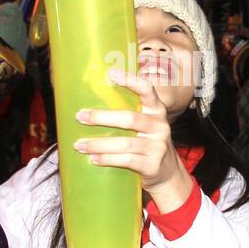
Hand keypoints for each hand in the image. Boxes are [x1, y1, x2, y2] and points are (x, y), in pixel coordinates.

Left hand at [74, 68, 193, 212]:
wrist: (168, 174)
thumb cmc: (148, 144)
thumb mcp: (146, 125)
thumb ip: (129, 113)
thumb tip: (90, 100)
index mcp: (156, 111)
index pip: (147, 90)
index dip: (131, 80)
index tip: (111, 73)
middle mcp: (160, 126)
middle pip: (130, 118)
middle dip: (102, 117)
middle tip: (80, 116)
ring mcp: (158, 147)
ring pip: (126, 143)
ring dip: (99, 144)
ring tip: (79, 145)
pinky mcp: (152, 165)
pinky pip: (127, 160)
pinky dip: (108, 159)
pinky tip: (93, 159)